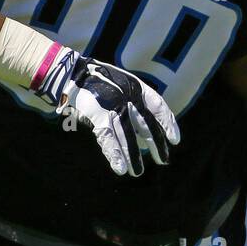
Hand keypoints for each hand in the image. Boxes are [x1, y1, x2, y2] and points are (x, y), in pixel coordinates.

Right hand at [33, 47, 179, 176]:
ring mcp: (113, 105)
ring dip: (133, 156)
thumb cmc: (97, 81)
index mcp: (136, 86)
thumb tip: (147, 132)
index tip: (175, 140)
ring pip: (127, 136)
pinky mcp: (97, 114)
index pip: (158, 105)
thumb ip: (134, 105)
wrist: (71, 73)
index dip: (168, 123)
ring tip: (138, 172)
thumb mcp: (121, 86)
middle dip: (156, 143)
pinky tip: (120, 167)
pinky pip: (108, 138)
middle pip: (146, 124)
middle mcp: (128, 95)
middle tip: (164, 160)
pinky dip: (114, 154)